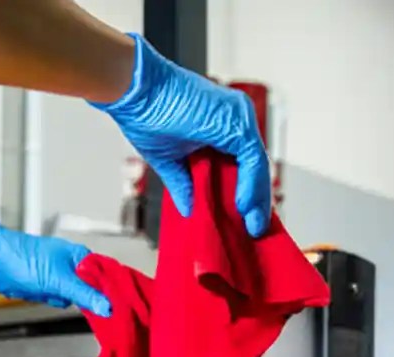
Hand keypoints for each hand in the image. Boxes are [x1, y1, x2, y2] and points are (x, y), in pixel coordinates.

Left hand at [0, 219, 111, 315]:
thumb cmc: (22, 260)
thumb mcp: (58, 280)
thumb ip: (85, 294)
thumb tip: (108, 307)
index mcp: (81, 257)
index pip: (108, 276)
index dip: (115, 292)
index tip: (121, 308)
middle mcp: (74, 265)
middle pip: (94, 289)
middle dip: (88, 300)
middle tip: (86, 307)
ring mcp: (61, 275)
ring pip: (76, 297)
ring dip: (64, 299)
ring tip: (49, 291)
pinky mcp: (49, 284)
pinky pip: (60, 298)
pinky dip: (53, 299)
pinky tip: (42, 294)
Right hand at [92, 34, 271, 236]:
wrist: (135, 91)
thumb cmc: (146, 114)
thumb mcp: (169, 160)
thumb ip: (184, 184)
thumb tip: (189, 210)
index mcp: (223, 124)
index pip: (244, 163)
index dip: (246, 192)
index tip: (245, 219)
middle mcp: (237, 117)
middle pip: (255, 165)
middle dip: (256, 199)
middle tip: (254, 229)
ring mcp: (240, 118)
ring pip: (258, 166)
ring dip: (256, 199)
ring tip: (252, 226)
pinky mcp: (237, 123)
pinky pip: (253, 162)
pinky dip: (250, 187)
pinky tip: (244, 208)